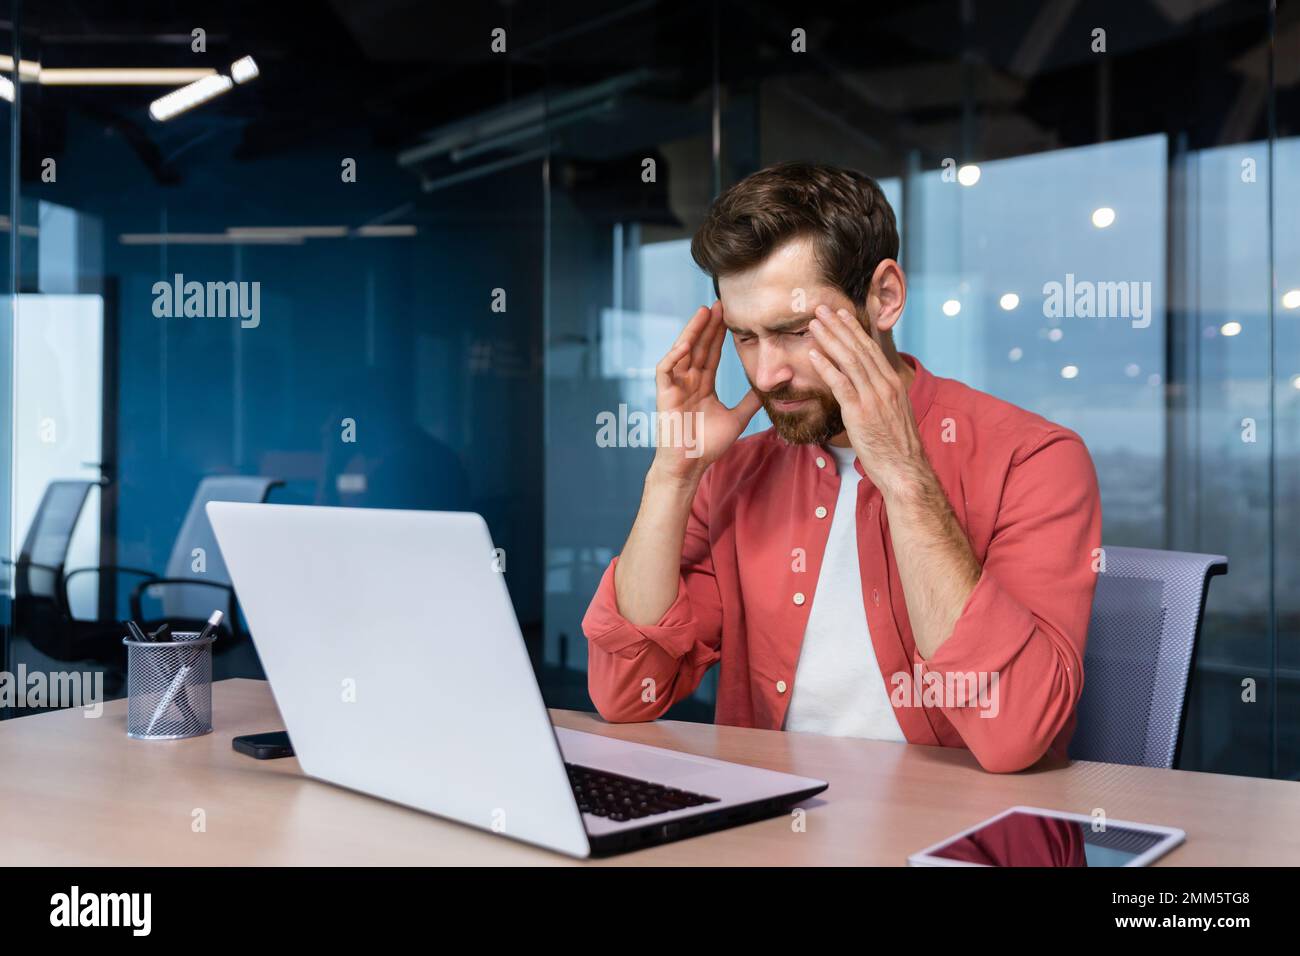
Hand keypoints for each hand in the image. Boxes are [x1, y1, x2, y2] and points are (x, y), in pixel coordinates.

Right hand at [650, 300, 761, 485]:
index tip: (731, 316)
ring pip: (683, 352)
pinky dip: (675, 356)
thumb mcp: (737, 418)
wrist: (691, 465)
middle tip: (720, 303)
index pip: (711, 354)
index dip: (719, 335)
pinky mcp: (664, 394)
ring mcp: (675, 386)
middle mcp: (688, 381)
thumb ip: (750, 401)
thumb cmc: (708, 446)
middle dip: (708, 326)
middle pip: (699, 347)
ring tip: (704, 312)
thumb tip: (770, 387)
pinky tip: (686, 343)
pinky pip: (666, 369)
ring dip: (692, 332)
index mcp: (702, 385)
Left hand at [806, 304, 926, 499]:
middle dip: (838, 326)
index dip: (854, 330)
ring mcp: (873, 398)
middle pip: (858, 348)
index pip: (871, 349)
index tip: (840, 314)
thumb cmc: (896, 446)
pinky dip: (826, 367)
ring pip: (849, 361)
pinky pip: (841, 384)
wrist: (905, 469)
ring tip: (814, 324)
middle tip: (821, 309)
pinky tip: (813, 355)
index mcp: (892, 383)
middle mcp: (884, 385)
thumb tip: (867, 387)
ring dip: (829, 339)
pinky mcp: (861, 413)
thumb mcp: (893, 413)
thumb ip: (880, 395)